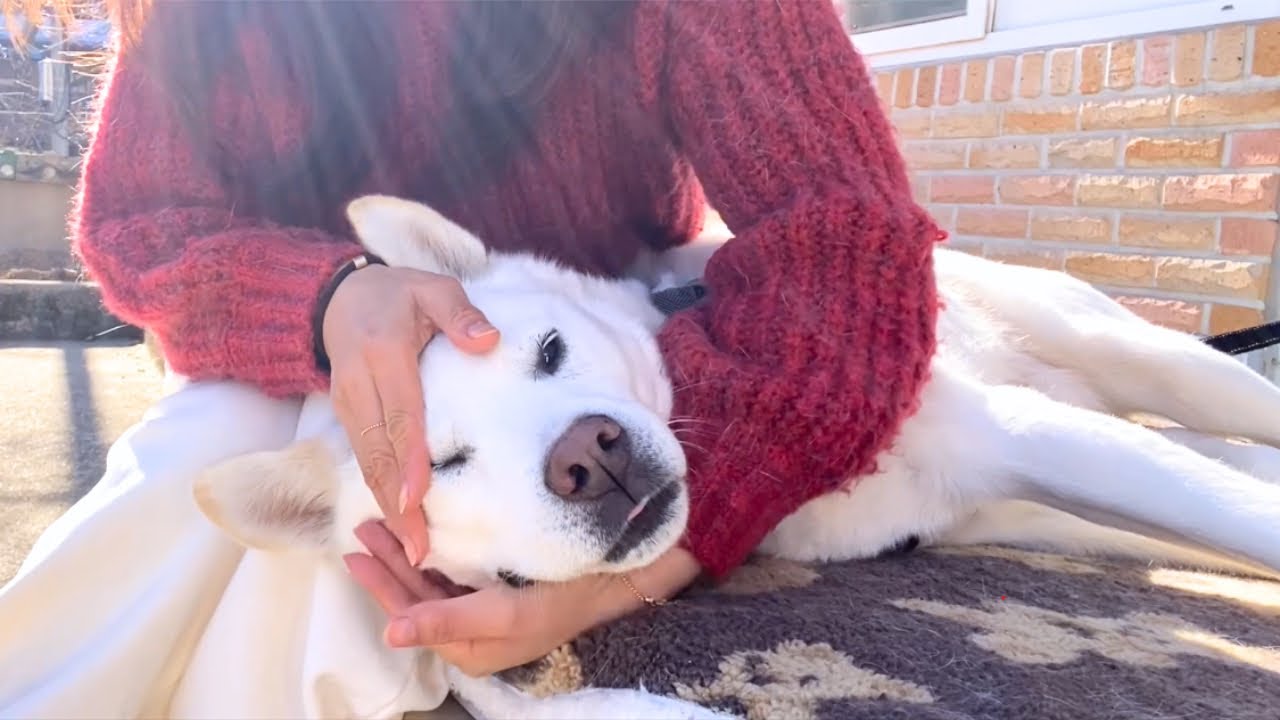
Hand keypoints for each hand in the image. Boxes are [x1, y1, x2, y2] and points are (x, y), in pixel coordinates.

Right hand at [323, 264, 499, 565]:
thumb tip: (487, 339)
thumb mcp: (433, 287)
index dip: (408, 459)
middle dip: (396, 504)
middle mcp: (358, 385)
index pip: (400, 413)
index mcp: (384, 353)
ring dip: (386, 508)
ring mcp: (347, 403)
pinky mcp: (345, 415)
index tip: (418, 499)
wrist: (340, 297)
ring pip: (366, 462)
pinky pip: (362, 458)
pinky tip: (397, 523)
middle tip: (418, 550)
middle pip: (378, 451)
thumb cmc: (399, 294)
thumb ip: (459, 313)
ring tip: (411, 550)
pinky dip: (379, 492)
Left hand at [343, 521, 702, 676]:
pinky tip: (424, 530)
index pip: (413, 615)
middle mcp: (477, 632)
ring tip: (381, 524)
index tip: (357, 552)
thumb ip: (447, 621)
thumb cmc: (568, 597)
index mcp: (473, 648)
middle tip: (364, 526)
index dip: (383, 584)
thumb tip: (392, 634)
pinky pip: (456, 573)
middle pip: (419, 596)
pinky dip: (434, 550)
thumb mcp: (507, 615)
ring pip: (434, 581)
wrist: (627, 575)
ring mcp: (490, 608)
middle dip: (390, 563)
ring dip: (407, 553)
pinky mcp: (505, 588)